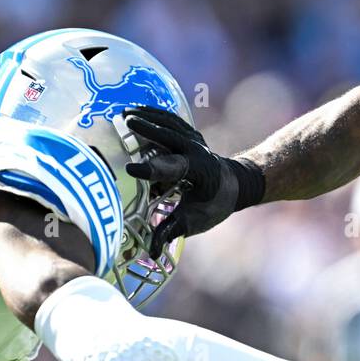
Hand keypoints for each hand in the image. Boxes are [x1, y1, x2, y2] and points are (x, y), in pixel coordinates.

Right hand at [123, 106, 264, 255]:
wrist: (235, 184)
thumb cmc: (212, 204)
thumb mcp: (194, 220)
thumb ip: (171, 231)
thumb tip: (151, 252)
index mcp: (198, 172)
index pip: (173, 169)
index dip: (152, 170)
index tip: (130, 169)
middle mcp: (196, 151)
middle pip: (171, 137)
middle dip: (149, 129)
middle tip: (124, 122)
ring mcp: (194, 139)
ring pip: (170, 123)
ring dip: (148, 116)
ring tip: (124, 112)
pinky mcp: (189, 133)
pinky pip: (171, 120)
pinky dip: (154, 113)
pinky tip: (135, 108)